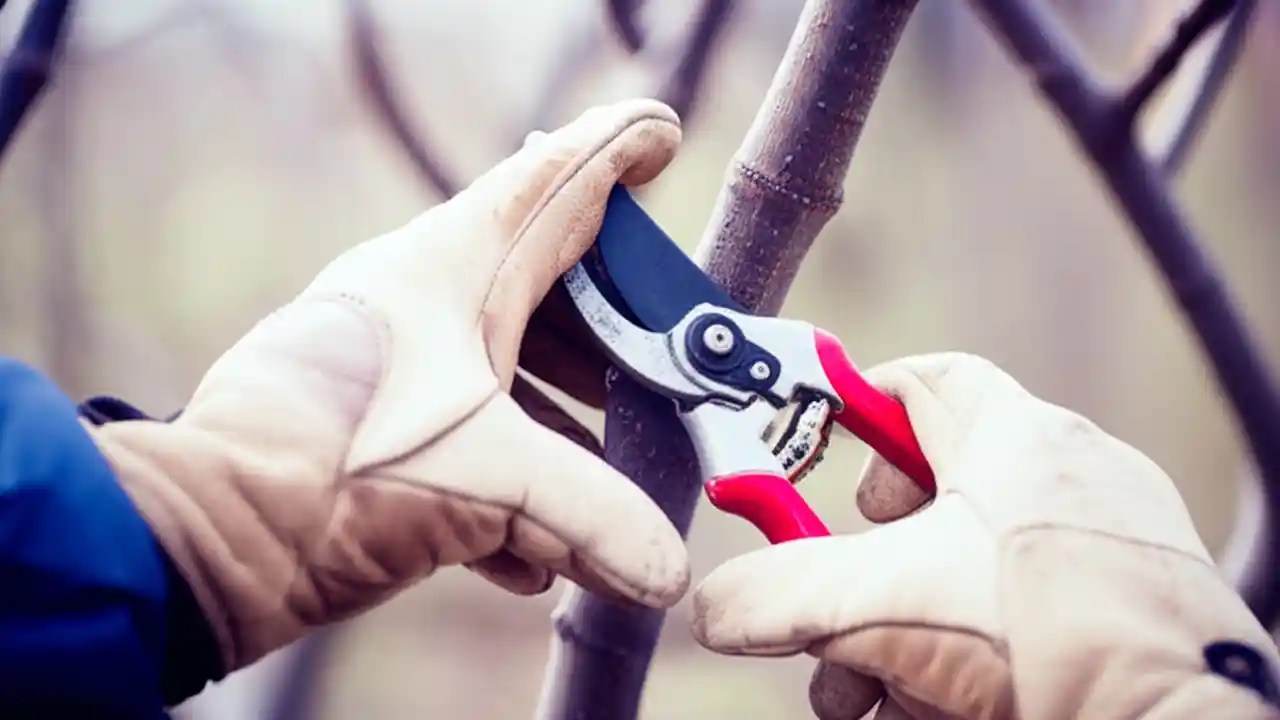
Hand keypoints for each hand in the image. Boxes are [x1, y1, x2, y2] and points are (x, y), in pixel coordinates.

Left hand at [87, 99, 689, 675]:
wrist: (216, 535)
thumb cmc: (340, 467)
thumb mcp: (493, 483)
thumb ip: (596, 518)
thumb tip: (669, 573)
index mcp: (456, 268)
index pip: (557, 186)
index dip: (617, 155)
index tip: (660, 137)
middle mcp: (422, 300)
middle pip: (537, 287)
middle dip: (604, 333)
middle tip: (652, 366)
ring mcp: (392, 363)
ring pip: (499, 369)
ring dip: (558, 427)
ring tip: (606, 475)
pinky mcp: (366, 427)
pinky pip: (456, 441)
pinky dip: (503, 492)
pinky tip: (532, 556)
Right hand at [692, 353, 1279, 718]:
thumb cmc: (1055, 635)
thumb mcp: (876, 606)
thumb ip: (776, 596)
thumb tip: (715, 609)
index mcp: (1013, 437)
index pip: (920, 380)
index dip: (853, 407)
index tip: (813, 451)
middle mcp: (1061, 480)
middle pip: (926, 504)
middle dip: (861, 576)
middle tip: (836, 614)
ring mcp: (1097, 547)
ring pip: (963, 578)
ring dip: (898, 637)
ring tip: (869, 694)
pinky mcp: (1120, 612)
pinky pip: (1014, 620)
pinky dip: (959, 661)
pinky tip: (926, 708)